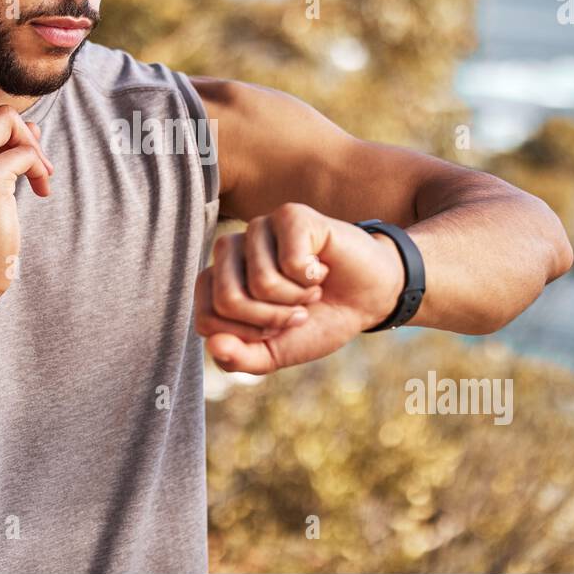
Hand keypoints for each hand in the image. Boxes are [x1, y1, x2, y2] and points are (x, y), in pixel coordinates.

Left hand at [194, 203, 404, 373]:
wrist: (367, 299)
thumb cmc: (317, 321)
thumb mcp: (275, 353)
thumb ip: (240, 358)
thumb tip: (214, 346)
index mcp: (218, 281)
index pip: (206, 319)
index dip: (247, 337)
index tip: (274, 331)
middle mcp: (231, 250)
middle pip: (227, 299)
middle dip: (271, 319)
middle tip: (297, 311)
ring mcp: (258, 228)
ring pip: (260, 281)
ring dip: (296, 298)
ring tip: (311, 290)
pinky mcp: (290, 215)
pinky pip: (290, 262)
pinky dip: (312, 278)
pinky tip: (321, 269)